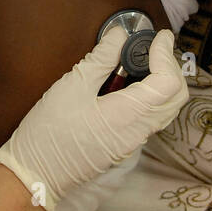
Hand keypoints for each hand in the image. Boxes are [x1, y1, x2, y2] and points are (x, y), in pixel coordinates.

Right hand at [0, 27, 187, 209]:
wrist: (35, 174)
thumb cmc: (49, 132)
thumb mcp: (72, 86)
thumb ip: (101, 58)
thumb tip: (120, 36)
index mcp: (128, 116)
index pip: (168, 83)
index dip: (167, 55)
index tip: (159, 36)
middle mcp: (138, 132)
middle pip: (175, 97)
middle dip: (170, 67)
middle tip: (153, 47)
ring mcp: (132, 142)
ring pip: (165, 109)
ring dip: (162, 82)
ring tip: (141, 61)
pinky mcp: (124, 146)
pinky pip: (150, 118)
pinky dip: (150, 96)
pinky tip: (129, 83)